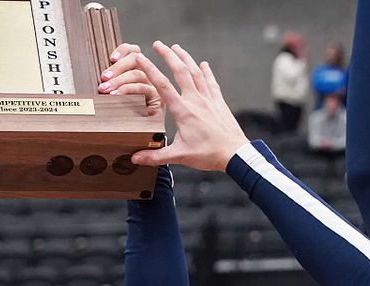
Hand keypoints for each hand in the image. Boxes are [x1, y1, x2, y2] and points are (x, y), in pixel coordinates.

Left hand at [98, 42, 160, 115]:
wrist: (138, 136)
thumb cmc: (125, 116)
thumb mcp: (114, 96)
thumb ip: (111, 84)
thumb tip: (99, 77)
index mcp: (139, 70)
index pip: (134, 51)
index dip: (123, 50)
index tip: (111, 58)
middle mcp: (148, 76)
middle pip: (137, 59)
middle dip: (118, 67)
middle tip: (104, 77)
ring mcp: (154, 86)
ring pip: (138, 74)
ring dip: (118, 81)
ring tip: (105, 90)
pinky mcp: (158, 99)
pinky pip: (143, 88)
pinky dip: (128, 90)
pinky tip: (116, 95)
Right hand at [129, 41, 249, 171]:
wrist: (234, 153)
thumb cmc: (208, 155)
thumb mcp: (179, 156)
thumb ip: (155, 156)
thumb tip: (135, 159)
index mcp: (183, 111)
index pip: (162, 86)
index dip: (150, 70)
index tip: (141, 58)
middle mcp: (196, 100)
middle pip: (180, 71)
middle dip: (168, 55)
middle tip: (158, 44)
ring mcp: (208, 99)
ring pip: (196, 72)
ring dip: (185, 58)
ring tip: (176, 47)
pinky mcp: (218, 102)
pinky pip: (211, 82)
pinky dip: (206, 72)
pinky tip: (203, 64)